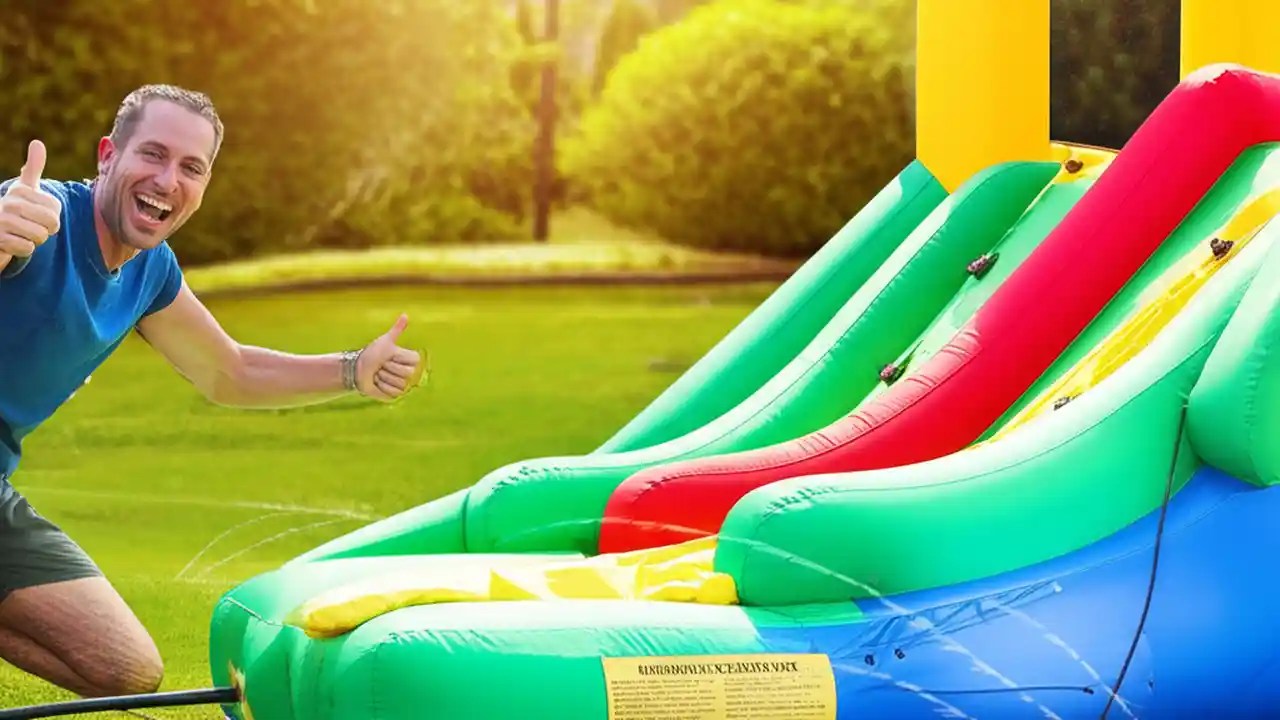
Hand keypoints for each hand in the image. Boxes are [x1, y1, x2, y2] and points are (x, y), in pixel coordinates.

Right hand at [0, 140, 61, 268]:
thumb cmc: (13, 209)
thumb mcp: (23, 188)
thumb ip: (32, 168)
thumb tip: (37, 142)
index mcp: (20, 191)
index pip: (56, 209)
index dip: (52, 216)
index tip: (36, 214)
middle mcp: (9, 203)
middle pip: (51, 223)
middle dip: (45, 230)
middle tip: (30, 227)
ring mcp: (2, 221)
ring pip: (40, 237)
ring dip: (34, 241)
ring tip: (21, 234)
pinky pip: (27, 248)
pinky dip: (23, 250)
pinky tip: (13, 243)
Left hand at [356, 314, 425, 401]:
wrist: (358, 369)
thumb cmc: (372, 353)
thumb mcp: (385, 341)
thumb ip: (397, 329)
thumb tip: (406, 314)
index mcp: (408, 360)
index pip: (414, 361)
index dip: (399, 358)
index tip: (389, 355)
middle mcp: (408, 373)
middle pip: (407, 373)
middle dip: (389, 368)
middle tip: (381, 365)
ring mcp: (402, 384)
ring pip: (400, 384)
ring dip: (384, 378)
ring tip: (377, 374)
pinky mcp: (394, 395)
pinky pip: (394, 393)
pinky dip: (382, 388)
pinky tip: (377, 383)